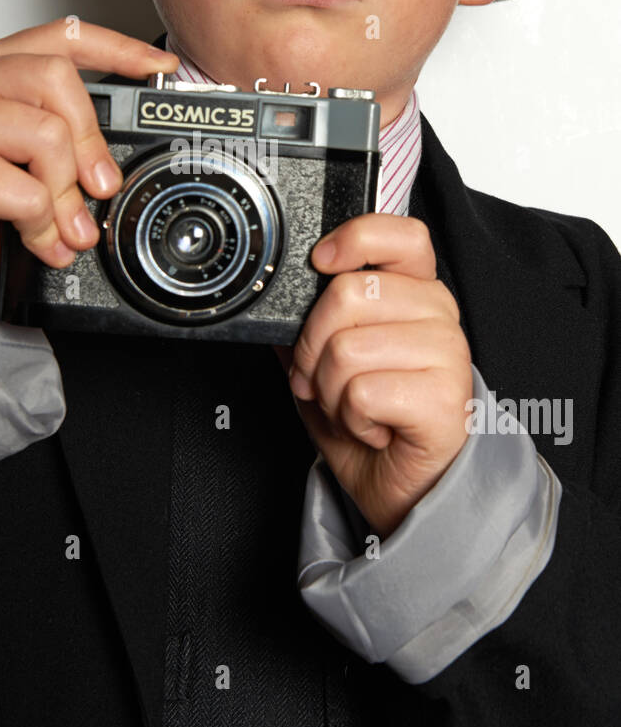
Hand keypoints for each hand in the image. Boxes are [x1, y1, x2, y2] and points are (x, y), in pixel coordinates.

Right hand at [0, 18, 177, 313]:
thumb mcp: (23, 156)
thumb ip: (63, 137)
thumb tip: (115, 159)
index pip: (62, 35)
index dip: (119, 48)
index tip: (160, 68)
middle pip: (58, 80)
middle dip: (90, 142)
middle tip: (100, 188)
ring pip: (47, 136)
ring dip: (65, 194)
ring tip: (61, 226)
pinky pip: (27, 193)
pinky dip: (44, 227)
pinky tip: (38, 240)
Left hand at [273, 214, 472, 538]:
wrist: (408, 491)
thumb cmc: (374, 425)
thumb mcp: (327, 367)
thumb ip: (307, 329)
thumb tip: (278, 307)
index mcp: (415, 294)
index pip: (400, 235)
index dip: (355, 237)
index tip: (321, 262)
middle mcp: (438, 316)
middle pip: (350, 293)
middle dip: (314, 347)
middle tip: (326, 381)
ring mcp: (448, 356)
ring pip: (348, 348)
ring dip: (330, 392)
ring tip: (354, 409)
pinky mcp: (446, 400)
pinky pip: (363, 392)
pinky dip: (351, 419)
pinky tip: (375, 428)